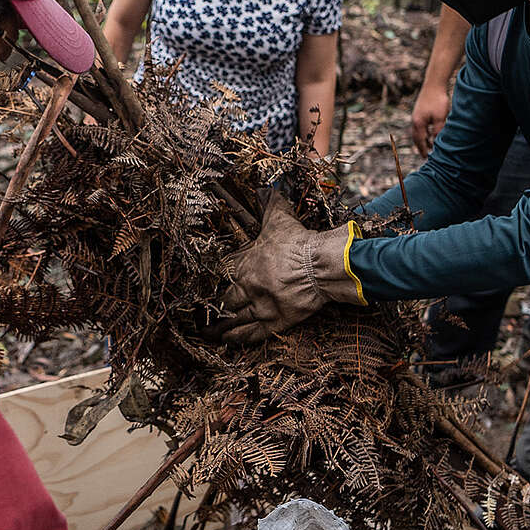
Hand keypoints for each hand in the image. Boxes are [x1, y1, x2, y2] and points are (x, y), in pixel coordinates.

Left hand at [217, 197, 364, 343]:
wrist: (321, 265)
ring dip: (221, 325)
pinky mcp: (276, 322)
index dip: (220, 277)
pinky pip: (251, 334)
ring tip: (210, 331)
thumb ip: (269, 205)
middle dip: (218, 304)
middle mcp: (247, 286)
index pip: (223, 273)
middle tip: (208, 310)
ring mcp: (260, 306)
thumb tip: (265, 189)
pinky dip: (237, 338)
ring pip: (234, 319)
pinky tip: (226, 341)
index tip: (213, 282)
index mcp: (244, 263)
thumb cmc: (300, 242)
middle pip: (226, 299)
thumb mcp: (280, 219)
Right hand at [411, 82, 452, 154]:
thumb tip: (436, 142)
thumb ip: (438, 130)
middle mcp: (415, 121)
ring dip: (421, 140)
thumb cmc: (438, 100)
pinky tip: (428, 132)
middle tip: (425, 155)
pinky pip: (419, 126)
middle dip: (420, 147)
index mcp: (418, 123)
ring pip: (417, 132)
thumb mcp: (440, 117)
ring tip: (428, 145)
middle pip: (416, 138)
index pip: (420, 141)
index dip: (424, 150)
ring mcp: (416, 115)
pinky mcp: (419, 111)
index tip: (427, 158)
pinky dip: (422, 132)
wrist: (434, 83)